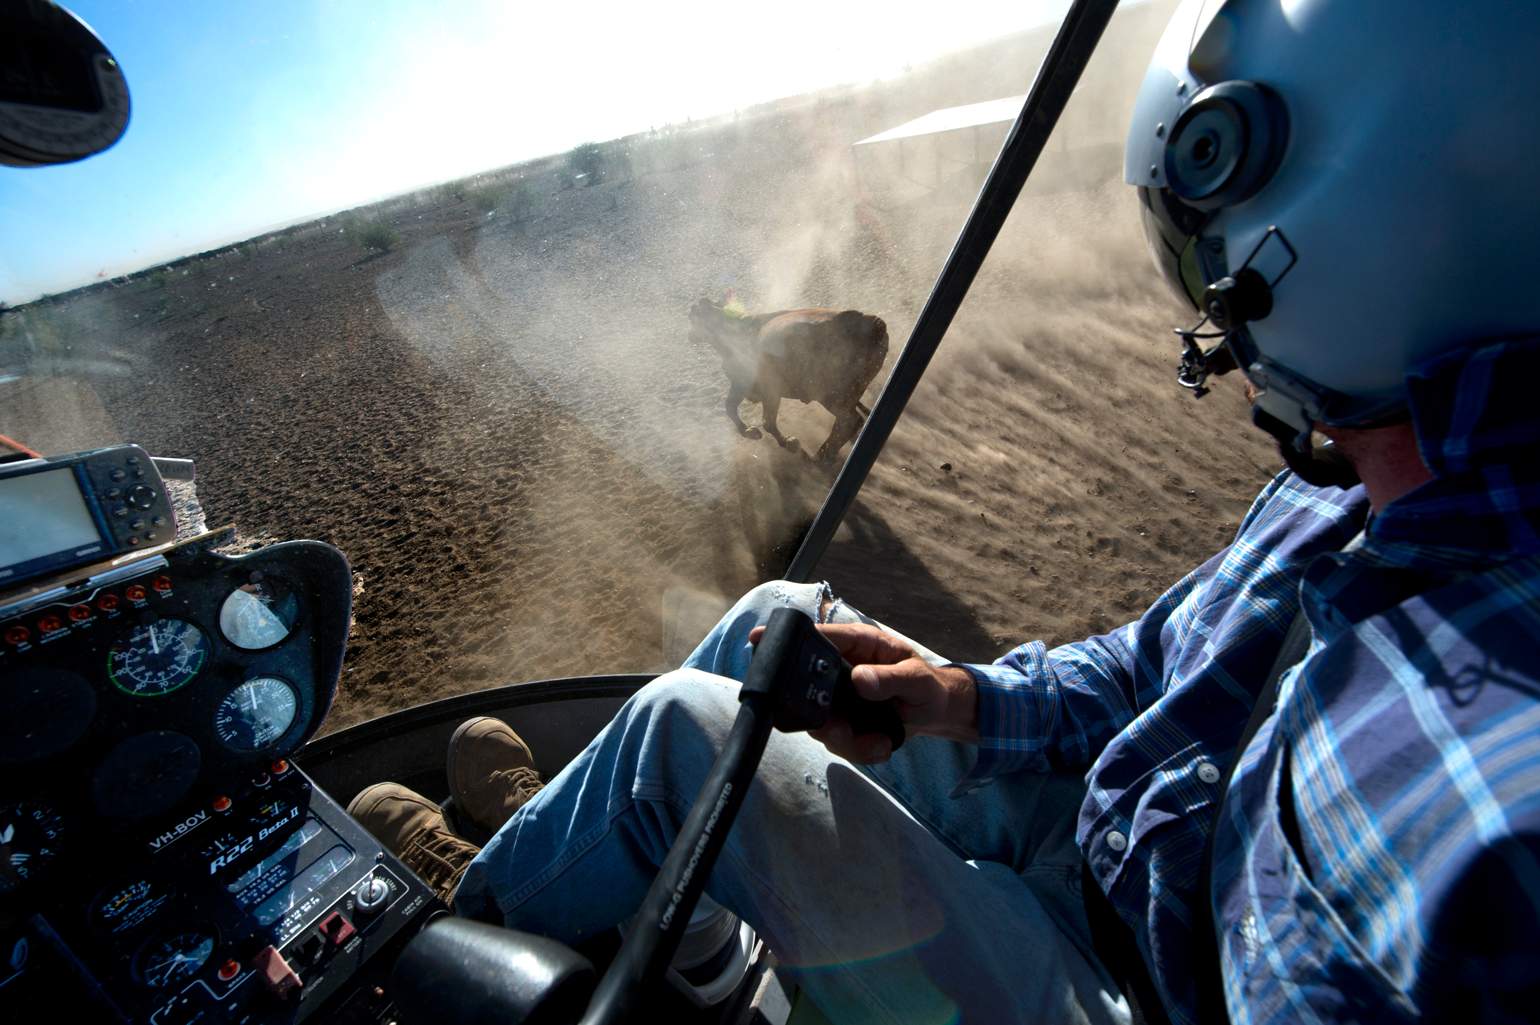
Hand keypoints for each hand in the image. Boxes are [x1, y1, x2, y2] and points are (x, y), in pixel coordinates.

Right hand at [749, 621, 978, 763]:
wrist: (935, 712)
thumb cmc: (927, 685)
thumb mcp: (917, 680)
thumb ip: (890, 679)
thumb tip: (860, 680)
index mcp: (857, 645)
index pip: (817, 638)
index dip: (786, 640)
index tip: (758, 642)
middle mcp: (840, 670)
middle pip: (805, 687)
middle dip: (819, 715)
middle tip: (842, 730)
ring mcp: (837, 698)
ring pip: (818, 722)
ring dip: (846, 739)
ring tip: (878, 743)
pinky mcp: (841, 722)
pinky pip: (836, 742)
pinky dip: (858, 750)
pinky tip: (881, 746)